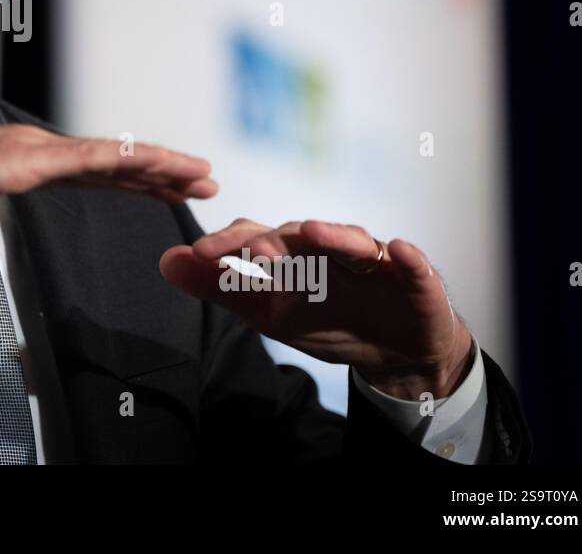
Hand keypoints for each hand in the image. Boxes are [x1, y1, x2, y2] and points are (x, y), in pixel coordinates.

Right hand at [0, 124, 216, 251]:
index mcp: (22, 159)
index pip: (91, 171)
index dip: (134, 177)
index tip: (171, 186)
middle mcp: (34, 148)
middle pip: (111, 163)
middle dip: (162, 172)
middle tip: (207, 179)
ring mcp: (29, 151)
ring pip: (109, 158)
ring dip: (159, 167)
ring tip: (200, 175)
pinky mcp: (21, 163)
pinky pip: (84, 163)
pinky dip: (124, 163)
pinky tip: (155, 167)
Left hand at [158, 219, 474, 400]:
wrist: (394, 350)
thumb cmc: (329, 318)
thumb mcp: (270, 312)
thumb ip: (222, 288)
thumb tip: (166, 261)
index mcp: (293, 254)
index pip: (256, 238)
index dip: (229, 244)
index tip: (198, 253)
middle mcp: (331, 247)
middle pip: (301, 236)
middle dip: (278, 241)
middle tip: (254, 249)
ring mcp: (373, 261)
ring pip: (354, 242)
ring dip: (335, 236)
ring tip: (316, 233)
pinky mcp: (416, 281)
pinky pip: (414, 267)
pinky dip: (409, 259)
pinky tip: (400, 251)